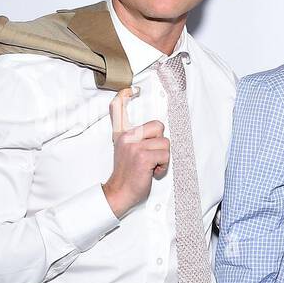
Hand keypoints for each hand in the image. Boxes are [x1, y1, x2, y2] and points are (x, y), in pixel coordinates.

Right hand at [102, 86, 168, 217]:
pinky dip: (163, 166)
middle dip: (161, 144)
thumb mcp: (124, 150)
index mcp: (122, 134)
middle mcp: (127, 137)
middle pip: (158, 126)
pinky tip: (152, 171)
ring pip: (165, 143)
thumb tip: (141, 124)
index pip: (118, 108)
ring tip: (151, 166)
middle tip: (151, 156)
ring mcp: (134, 146)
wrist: (118, 193)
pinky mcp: (143, 156)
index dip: (124, 96)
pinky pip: (165, 156)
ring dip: (163, 158)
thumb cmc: (126, 174)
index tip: (132, 89)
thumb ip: (131, 137)